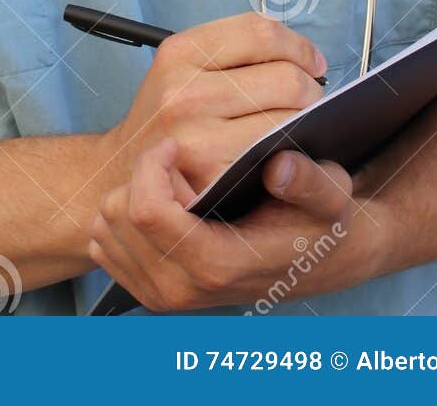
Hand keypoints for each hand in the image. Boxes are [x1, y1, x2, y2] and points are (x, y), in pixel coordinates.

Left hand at [88, 135, 388, 312]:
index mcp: (216, 263)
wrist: (318, 260)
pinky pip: (104, 243)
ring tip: (175, 186)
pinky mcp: (147, 291)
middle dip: (142, 177)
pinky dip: (125, 216)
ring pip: (104, 227)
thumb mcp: (331, 194)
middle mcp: (181, 288)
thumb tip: (279, 168)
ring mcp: (161, 295)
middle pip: (116, 214)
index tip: (176, 142)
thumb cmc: (319, 222)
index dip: (153, 165)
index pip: (147, 210)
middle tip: (180, 166)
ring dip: (132, 195)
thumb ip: (309, 181)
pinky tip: (165, 204)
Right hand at [99, 11, 327, 196]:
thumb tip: (304, 56)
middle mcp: (185, 93)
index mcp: (179, 53)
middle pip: (286, 78)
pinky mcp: (213, 178)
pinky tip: (285, 149)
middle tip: (310, 99)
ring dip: (306, 122)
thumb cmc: (167, 116)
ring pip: (288, 119)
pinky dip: (291, 152)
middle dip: (311, 89)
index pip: (261, 32)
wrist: (126, 173)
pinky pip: (276, 156)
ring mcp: (198, 139)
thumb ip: (233, 50)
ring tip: (299, 123)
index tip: (313, 62)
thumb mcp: (181, 66)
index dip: (299, 45)